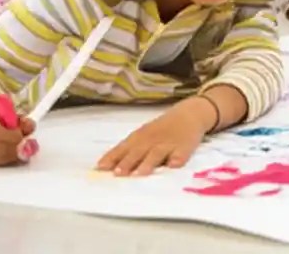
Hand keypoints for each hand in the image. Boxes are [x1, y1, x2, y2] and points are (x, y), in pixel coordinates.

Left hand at [96, 96, 216, 175]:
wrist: (189, 114)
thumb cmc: (161, 129)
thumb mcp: (143, 134)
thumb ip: (127, 150)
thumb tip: (103, 167)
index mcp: (139, 137)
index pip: (123, 148)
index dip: (112, 158)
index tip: (100, 168)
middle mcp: (152, 140)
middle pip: (138, 152)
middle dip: (127, 162)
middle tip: (118, 174)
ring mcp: (168, 143)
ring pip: (156, 154)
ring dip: (148, 163)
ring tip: (140, 174)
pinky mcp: (185, 147)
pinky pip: (180, 154)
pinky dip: (176, 160)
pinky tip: (173, 166)